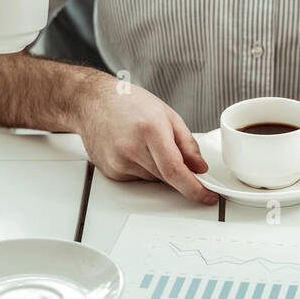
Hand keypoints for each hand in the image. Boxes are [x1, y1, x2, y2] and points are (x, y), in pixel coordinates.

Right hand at [73, 74, 216, 203]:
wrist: (93, 102)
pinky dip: (144, 168)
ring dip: (159, 168)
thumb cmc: (127, 102)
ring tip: (146, 142)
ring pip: (153, 179)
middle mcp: (131, 148)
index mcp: (150, 130)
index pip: (175, 170)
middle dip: (178, 172)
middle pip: (166, 177)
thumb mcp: (167, 114)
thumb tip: (199, 167)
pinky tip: (134, 149)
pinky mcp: (111, 172)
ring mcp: (118, 162)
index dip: (194, 188)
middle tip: (174, 152)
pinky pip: (138, 178)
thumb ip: (187, 143)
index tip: (207, 196)